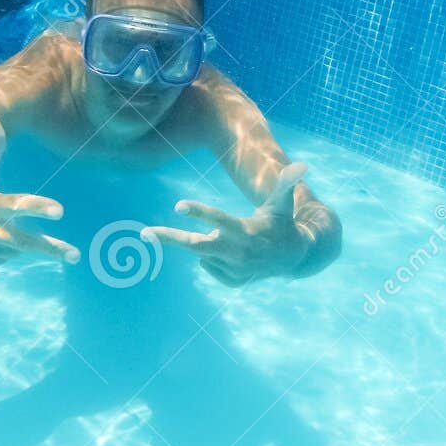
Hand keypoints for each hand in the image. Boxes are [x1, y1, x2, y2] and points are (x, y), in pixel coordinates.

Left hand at [143, 164, 311, 286]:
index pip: (218, 220)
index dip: (198, 212)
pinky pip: (208, 265)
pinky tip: (227, 251)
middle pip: (196, 246)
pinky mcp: (231, 281)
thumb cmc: (281, 223)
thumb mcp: (282, 202)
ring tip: (224, 236)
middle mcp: (237, 253)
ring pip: (202, 253)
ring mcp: (233, 270)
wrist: (293, 259)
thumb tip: (302, 165)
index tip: (177, 206)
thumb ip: (287, 182)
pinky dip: (211, 257)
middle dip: (169, 238)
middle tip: (144, 233)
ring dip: (204, 242)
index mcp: (245, 231)